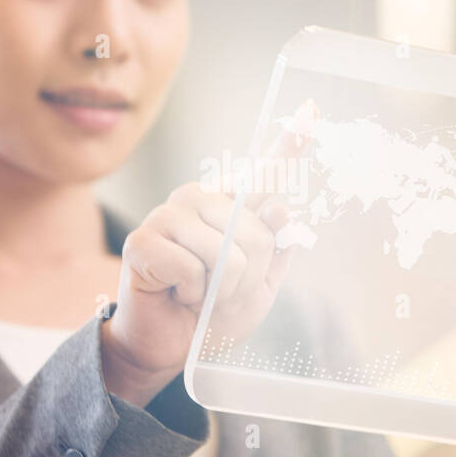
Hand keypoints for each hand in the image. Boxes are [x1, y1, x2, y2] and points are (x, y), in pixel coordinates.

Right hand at [101, 102, 316, 405]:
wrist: (169, 347)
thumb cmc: (212, 313)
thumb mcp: (258, 287)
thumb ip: (274, 251)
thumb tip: (281, 207)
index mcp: (229, 206)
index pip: (265, 172)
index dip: (291, 142)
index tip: (313, 108)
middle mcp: (198, 199)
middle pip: (255, 233)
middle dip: (246, 278)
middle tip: (219, 293)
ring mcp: (167, 216)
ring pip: (225, 254)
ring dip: (219, 290)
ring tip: (197, 295)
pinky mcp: (142, 240)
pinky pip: (192, 268)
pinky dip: (191, 294)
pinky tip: (176, 294)